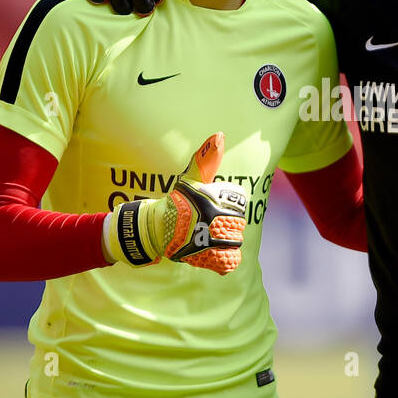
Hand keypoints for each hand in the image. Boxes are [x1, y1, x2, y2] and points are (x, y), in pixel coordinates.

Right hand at [105, 133, 247, 273]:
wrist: (157, 229)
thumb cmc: (178, 202)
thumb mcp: (192, 178)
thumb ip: (207, 157)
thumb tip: (220, 135)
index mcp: (215, 200)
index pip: (240, 202)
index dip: (229, 204)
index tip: (215, 206)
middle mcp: (216, 221)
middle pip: (239, 223)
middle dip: (227, 223)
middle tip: (210, 223)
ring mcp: (213, 242)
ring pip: (236, 242)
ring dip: (227, 240)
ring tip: (212, 236)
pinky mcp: (208, 259)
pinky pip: (230, 261)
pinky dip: (226, 259)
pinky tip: (217, 252)